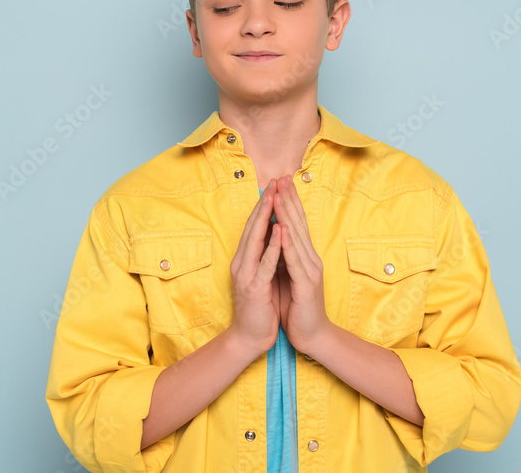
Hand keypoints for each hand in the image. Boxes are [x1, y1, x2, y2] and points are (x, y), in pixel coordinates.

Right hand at [227, 179, 282, 359]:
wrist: (250, 337)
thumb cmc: (260, 307)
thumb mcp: (262, 277)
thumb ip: (265, 257)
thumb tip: (273, 235)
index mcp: (245, 259)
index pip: (255, 227)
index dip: (265, 206)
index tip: (275, 186)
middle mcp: (241, 263)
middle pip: (253, 227)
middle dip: (265, 203)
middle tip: (274, 181)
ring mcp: (246, 274)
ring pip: (256, 240)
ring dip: (266, 217)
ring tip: (275, 197)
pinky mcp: (254, 288)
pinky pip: (265, 263)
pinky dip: (272, 246)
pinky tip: (279, 231)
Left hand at [271, 176, 332, 355]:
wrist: (311, 335)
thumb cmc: (298, 306)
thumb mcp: (288, 276)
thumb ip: (284, 257)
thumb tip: (275, 236)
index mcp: (305, 256)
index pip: (296, 224)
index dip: (289, 202)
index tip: (280, 182)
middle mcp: (310, 258)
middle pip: (298, 224)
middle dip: (289, 200)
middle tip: (282, 177)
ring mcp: (310, 270)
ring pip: (296, 237)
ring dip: (287, 215)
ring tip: (279, 194)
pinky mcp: (306, 284)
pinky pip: (294, 260)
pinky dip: (287, 243)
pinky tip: (282, 228)